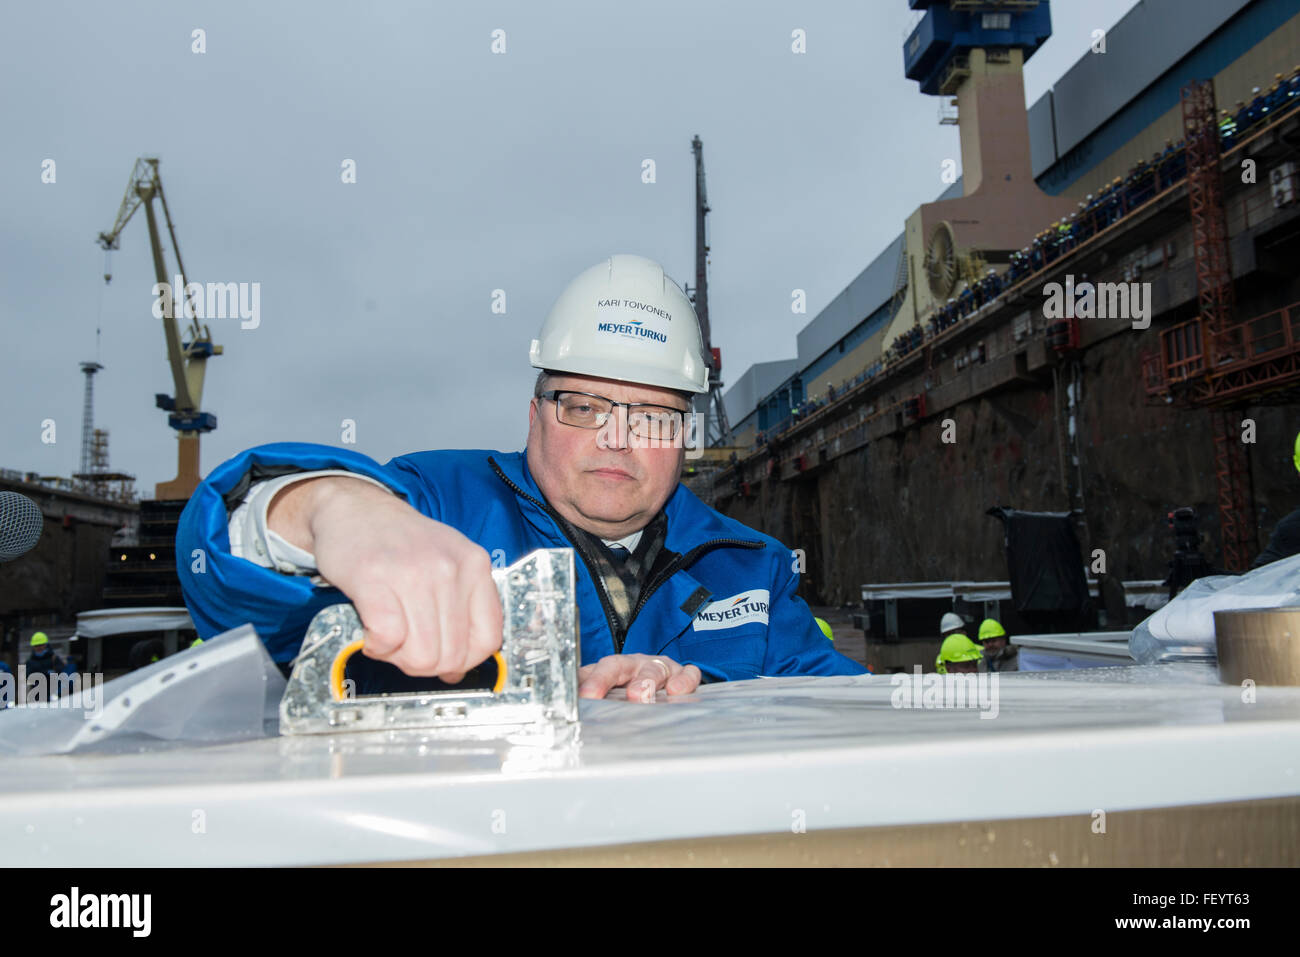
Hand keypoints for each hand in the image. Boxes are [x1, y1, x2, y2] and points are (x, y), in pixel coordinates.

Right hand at [276, 477, 502, 680]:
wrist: (354, 506)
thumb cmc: (400, 541)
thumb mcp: (448, 563)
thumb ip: (461, 612)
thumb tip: (456, 671)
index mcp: (475, 564)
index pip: (489, 639)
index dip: (465, 662)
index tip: (447, 663)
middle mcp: (450, 568)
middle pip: (452, 655)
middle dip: (426, 664)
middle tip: (407, 647)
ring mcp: (414, 573)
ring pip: (422, 655)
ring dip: (398, 657)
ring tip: (388, 636)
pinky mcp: (374, 579)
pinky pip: (388, 639)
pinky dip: (377, 647)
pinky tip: (371, 633)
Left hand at [578, 654, 700, 702]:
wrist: (665, 680)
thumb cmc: (631, 687)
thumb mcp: (608, 688)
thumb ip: (587, 692)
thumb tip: (560, 704)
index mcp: (614, 666)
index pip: (599, 669)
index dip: (593, 681)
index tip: (585, 697)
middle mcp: (635, 664)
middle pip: (621, 666)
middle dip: (612, 679)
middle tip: (604, 695)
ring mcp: (660, 667)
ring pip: (653, 669)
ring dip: (646, 682)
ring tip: (641, 697)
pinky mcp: (684, 674)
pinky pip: (688, 674)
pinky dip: (684, 680)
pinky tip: (677, 691)